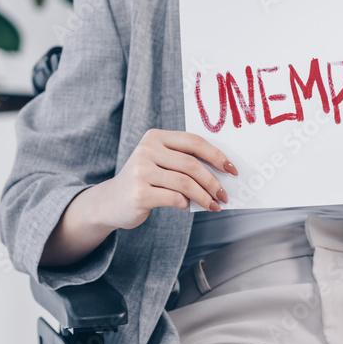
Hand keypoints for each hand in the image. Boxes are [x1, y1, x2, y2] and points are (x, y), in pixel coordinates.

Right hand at [101, 129, 238, 229]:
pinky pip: (174, 198)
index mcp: (155, 137)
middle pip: (192, 165)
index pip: (194, 142)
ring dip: (204, 197)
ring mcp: (140, 171)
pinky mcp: (139, 193)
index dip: (217, 155)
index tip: (232, 169)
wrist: (110, 202)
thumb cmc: (145, 181)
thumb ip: (184, 161)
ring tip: (213, 205)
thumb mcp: (160, 162)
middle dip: (213, 182)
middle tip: (224, 195)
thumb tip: (222, 171)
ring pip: (185, 183)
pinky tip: (187, 206)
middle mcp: (146, 150)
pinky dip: (186, 204)